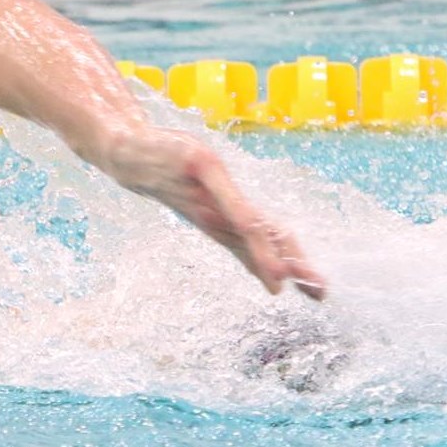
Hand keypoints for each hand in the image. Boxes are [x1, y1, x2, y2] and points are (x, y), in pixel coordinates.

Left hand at [99, 126, 326, 300]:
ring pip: (249, 231)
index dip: (290, 269)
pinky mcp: (202, 167)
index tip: (319, 294)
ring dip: (273, 256)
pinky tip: (258, 231)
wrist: (124, 152)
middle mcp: (216, 216)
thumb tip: (253, 230)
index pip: (262, 249)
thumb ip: (226, 210)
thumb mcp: (199, 189)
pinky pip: (227, 199)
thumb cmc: (164, 169)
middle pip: (260, 246)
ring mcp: (208, 195)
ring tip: (299, 277)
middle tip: (322, 294)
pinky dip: (244, 219)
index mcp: (221, 221)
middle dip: (292, 269)